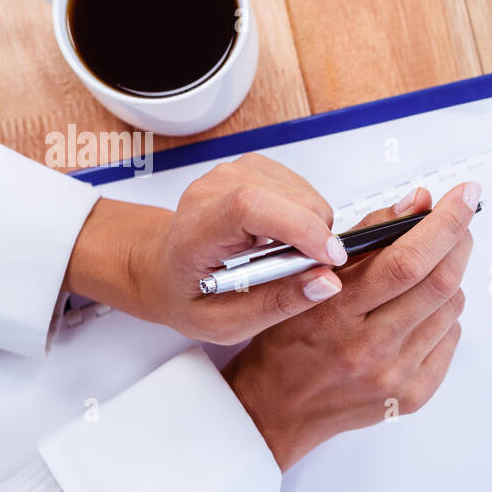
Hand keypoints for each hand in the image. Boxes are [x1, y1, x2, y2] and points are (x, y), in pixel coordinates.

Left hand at [68, 154, 347, 343]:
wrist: (163, 268)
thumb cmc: (188, 295)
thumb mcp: (225, 323)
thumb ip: (276, 304)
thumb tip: (326, 281)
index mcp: (196, 233)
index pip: (249, 207)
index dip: (299, 227)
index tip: (329, 257)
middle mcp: (211, 193)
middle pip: (286, 197)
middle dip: (317, 235)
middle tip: (309, 270)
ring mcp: (231, 174)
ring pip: (300, 190)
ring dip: (314, 226)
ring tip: (290, 255)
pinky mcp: (250, 169)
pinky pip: (299, 186)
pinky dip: (307, 214)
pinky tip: (287, 236)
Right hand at [223, 181, 478, 470]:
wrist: (280, 407)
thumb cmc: (290, 339)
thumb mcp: (307, 277)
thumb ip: (365, 237)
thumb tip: (419, 203)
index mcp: (334, 313)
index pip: (406, 262)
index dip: (443, 224)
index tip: (464, 196)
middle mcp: (366, 349)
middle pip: (439, 283)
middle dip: (458, 240)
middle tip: (460, 222)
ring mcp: (394, 375)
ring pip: (451, 307)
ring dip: (448, 278)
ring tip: (422, 275)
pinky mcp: (414, 395)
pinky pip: (451, 337)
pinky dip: (444, 315)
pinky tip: (417, 313)